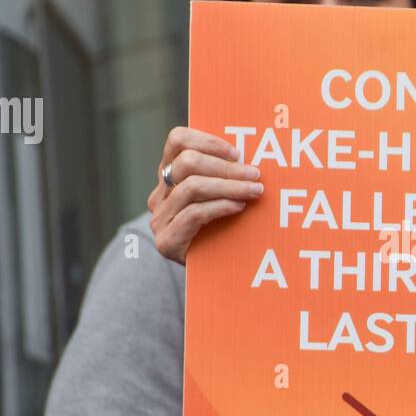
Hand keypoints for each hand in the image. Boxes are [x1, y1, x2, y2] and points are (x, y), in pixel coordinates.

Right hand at [147, 126, 263, 264]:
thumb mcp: (220, 196)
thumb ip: (225, 175)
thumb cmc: (221, 229)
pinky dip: (221, 206)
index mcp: (169, 175)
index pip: (177, 140)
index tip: (237, 153)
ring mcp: (160, 218)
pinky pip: (194, 213)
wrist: (208, 275)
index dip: (208, 141)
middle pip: (187, 162)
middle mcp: (160, 194)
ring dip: (230, 186)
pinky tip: (239, 206)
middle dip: (226, 166)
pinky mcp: (166, 241)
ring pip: (193, 187)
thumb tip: (252, 156)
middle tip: (255, 174)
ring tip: (254, 191)